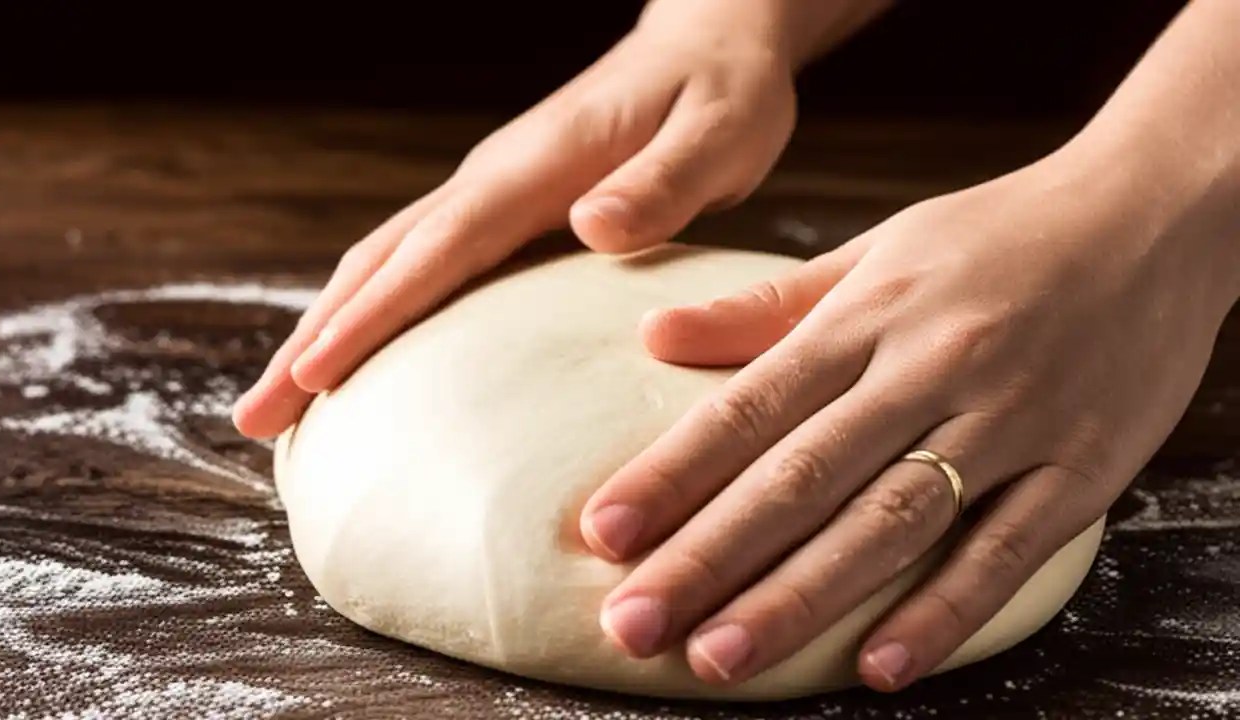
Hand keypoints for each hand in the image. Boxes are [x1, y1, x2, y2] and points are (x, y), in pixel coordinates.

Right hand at [232, 14, 797, 437]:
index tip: (310, 375)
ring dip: (329, 329)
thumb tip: (589, 228)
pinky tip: (364, 357)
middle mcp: (490, 181)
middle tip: (254, 417)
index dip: (371, 316)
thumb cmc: (722, 93)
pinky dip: (376, 314)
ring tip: (283, 402)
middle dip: (314, 339)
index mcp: (532, 170)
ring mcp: (489, 194)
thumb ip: (661, 184)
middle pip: (379, 263)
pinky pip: (420, 267)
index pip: (434, 251)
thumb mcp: (719, 135)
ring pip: (386, 265)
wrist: (707, 42)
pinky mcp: (503, 210)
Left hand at [579, 158, 1237, 689]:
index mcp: (868, 317)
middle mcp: (927, 370)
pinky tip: (877, 666)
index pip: (749, 408)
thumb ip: (766, 306)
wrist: (1155, 212)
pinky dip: (942, 610)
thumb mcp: (876, 252)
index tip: (603, 532)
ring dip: (799, 597)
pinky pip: (1005, 550)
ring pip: (888, 522)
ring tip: (719, 655)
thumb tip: (655, 336)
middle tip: (631, 625)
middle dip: (708, 557)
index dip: (671, 474)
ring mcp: (1008, 422)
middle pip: (801, 477)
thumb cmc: (998, 236)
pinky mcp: (1081, 468)